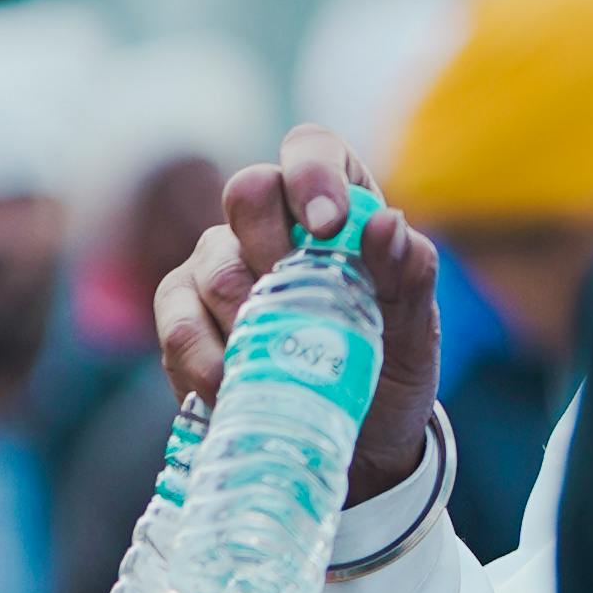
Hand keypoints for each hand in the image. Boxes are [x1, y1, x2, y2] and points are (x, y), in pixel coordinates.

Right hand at [156, 125, 445, 507]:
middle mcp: (268, 222)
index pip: (311, 148)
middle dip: (274, 251)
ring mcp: (218, 265)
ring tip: (284, 366)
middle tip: (304, 309)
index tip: (327, 226)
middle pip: (248, 192)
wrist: (354, 444)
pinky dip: (208, 362)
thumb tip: (388, 226)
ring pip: (214, 266)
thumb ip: (408, 276)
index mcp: (337, 204)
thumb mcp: (414, 331)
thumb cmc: (388, 369)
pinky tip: (235, 387)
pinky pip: (179, 325)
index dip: (312, 174)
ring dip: (250, 321)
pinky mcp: (182, 316)